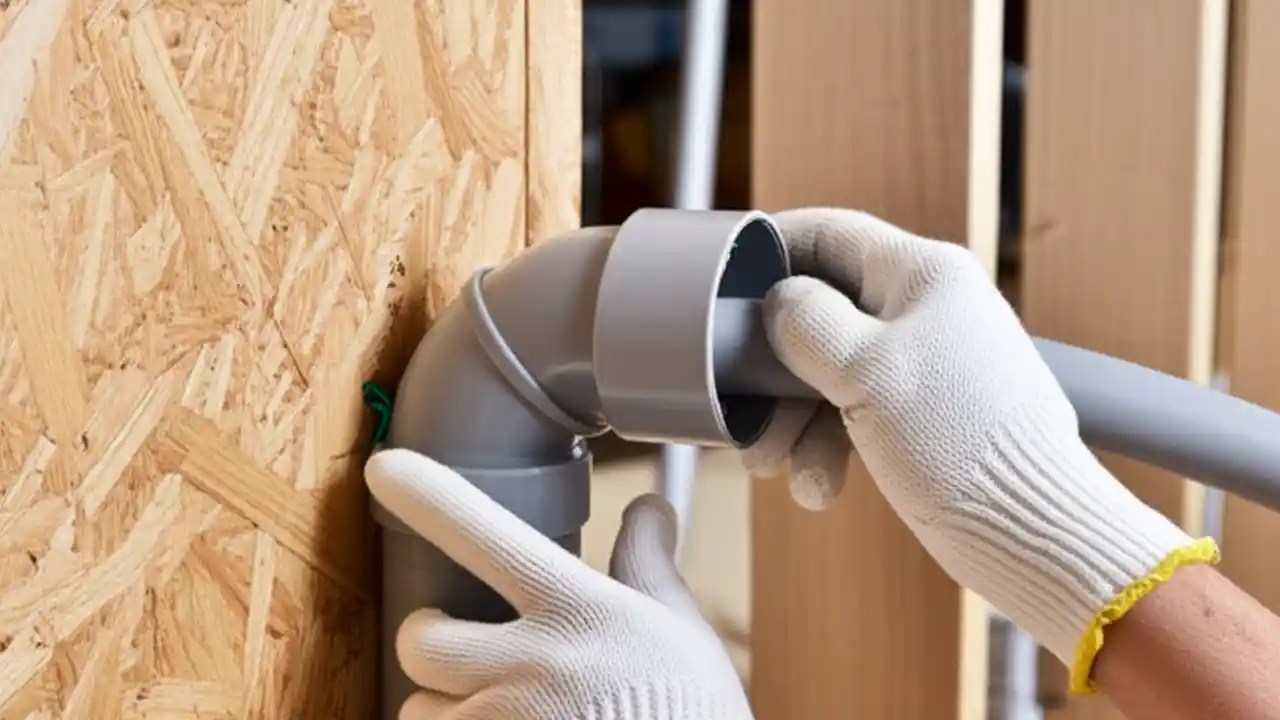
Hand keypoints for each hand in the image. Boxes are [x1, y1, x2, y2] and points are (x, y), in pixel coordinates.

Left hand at [366, 448, 751, 719]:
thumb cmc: (695, 713)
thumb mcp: (681, 633)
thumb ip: (648, 567)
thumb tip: (651, 509)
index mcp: (575, 612)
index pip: (486, 534)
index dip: (430, 495)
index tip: (385, 465)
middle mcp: (529, 666)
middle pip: (421, 638)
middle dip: (431, 646)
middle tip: (462, 658)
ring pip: (419, 713)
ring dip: (447, 714)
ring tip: (501, 719)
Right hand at [745, 208, 1215, 690]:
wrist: (1031, 529)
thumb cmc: (960, 441)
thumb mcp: (864, 369)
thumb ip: (806, 323)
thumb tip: (776, 300)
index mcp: (921, 273)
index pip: (829, 233)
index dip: (771, 249)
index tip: (722, 279)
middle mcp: (924, 308)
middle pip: (819, 314)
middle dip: (772, 371)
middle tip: (743, 416)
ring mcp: (925, 362)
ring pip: (828, 373)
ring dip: (792, 421)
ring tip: (775, 467)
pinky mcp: (924, 413)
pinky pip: (853, 414)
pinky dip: (826, 446)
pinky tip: (818, 485)